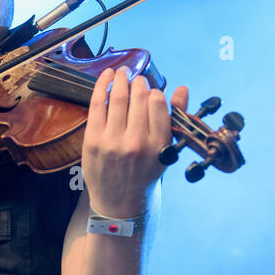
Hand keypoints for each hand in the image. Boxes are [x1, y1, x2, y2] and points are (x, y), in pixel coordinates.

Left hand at [82, 68, 188, 216]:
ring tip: (122, 72)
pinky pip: (97, 105)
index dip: (154, 92)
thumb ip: (174, 119)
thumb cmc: (144, 174)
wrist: (119, 202)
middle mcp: (136, 143)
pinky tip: (106, 76)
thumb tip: (181, 89)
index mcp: (158, 145)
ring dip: (120, 79)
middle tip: (136, 78)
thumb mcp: (165, 151)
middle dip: (138, 82)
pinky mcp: (93, 141)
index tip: (151, 90)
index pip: (158, 105)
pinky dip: (101, 86)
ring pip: (117, 98)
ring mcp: (112, 142)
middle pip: (138, 98)